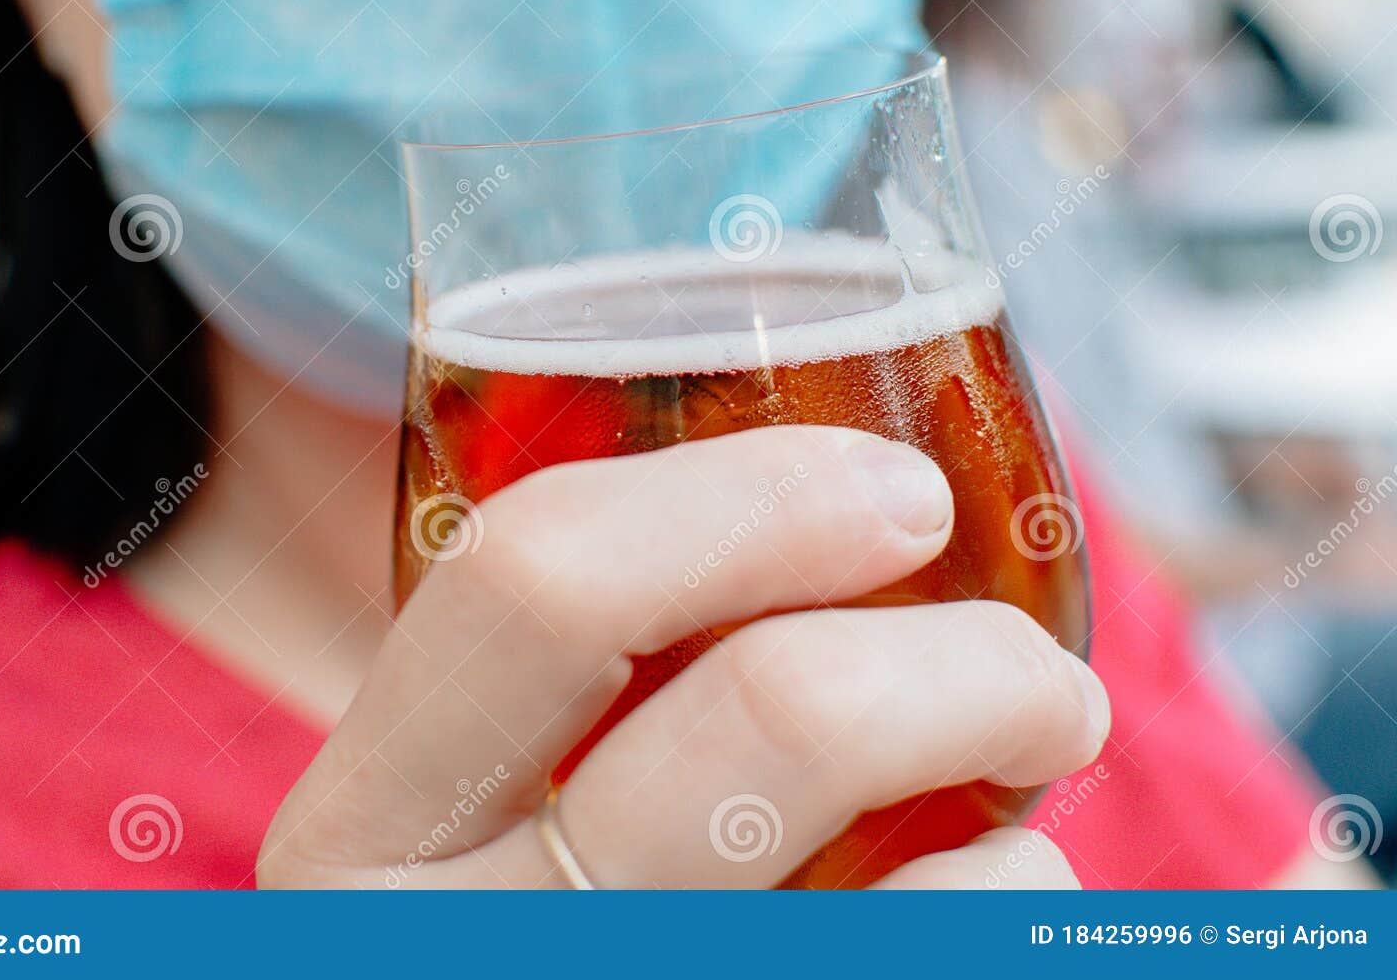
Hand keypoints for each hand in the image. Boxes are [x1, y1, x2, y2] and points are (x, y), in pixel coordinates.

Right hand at [258, 426, 1108, 887]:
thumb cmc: (528, 902)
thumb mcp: (471, 796)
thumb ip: (556, 673)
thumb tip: (837, 478)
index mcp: (371, 816)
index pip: (534, 583)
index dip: (748, 499)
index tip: (899, 491)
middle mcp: (456, 941)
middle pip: (774, 716)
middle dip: (961, 657)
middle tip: (1036, 667)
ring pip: (898, 888)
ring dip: (1007, 807)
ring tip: (1028, 777)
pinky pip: (932, 963)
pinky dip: (1011, 907)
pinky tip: (989, 888)